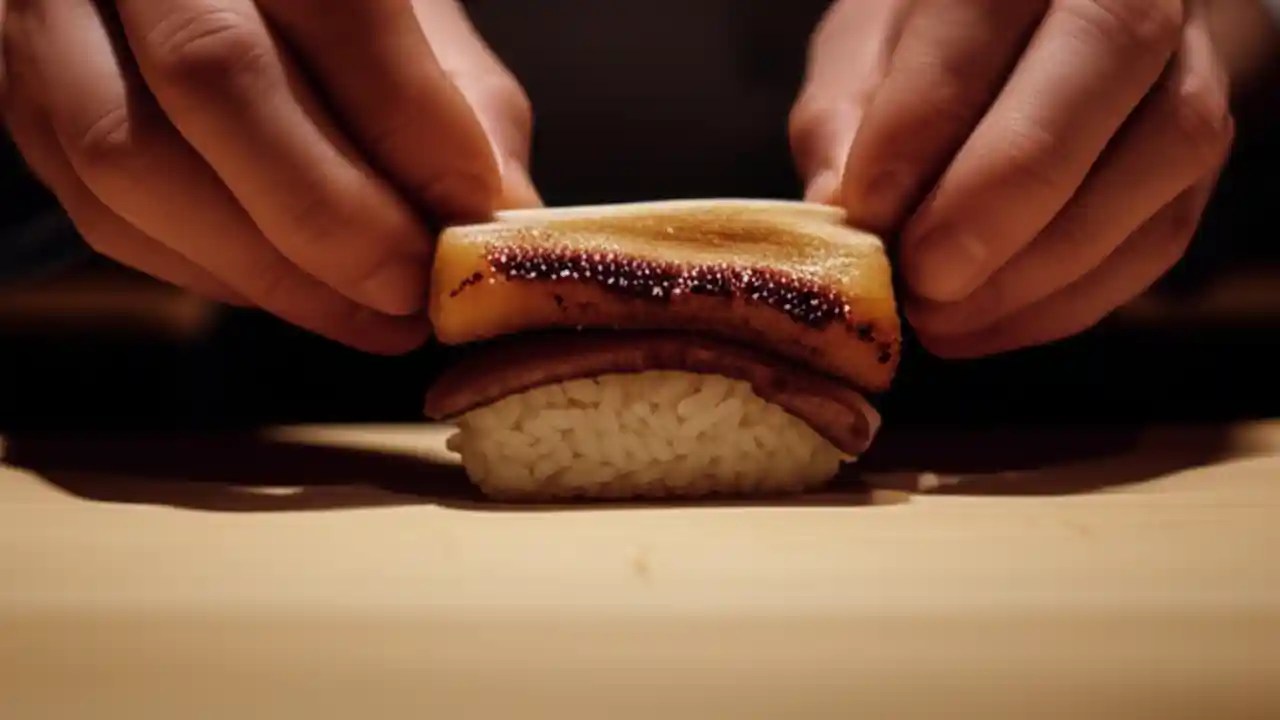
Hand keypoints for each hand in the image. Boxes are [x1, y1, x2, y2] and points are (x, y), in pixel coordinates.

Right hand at [2, 0, 536, 353]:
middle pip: (214, 78)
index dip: (407, 126)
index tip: (469, 221)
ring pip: (129, 157)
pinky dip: (206, 272)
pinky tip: (290, 290)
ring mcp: (50, 11)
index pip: (332, 2)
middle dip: (331, 217)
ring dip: (267, 269)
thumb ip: (462, 106)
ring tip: (369, 313)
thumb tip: (501, 219)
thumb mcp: (412, 19)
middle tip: (411, 292)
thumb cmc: (324, 4)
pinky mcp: (19, 88)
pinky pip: (97, 207)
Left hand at [791, 0, 1233, 356]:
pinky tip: (987, 323)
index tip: (866, 210)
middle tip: (921, 277)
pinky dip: (1071, 298)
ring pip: (1162, 150)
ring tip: (943, 314)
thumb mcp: (863, 48)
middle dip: (1002, 192)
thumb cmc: (934, 41)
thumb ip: (841, 112)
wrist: (1040, 37)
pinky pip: (1165, 230)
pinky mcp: (1201, 160)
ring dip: (1043, 260)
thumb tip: (835, 208)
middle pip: (1103, 59)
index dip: (925, 120)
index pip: (986, 12)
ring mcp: (1189, 67)